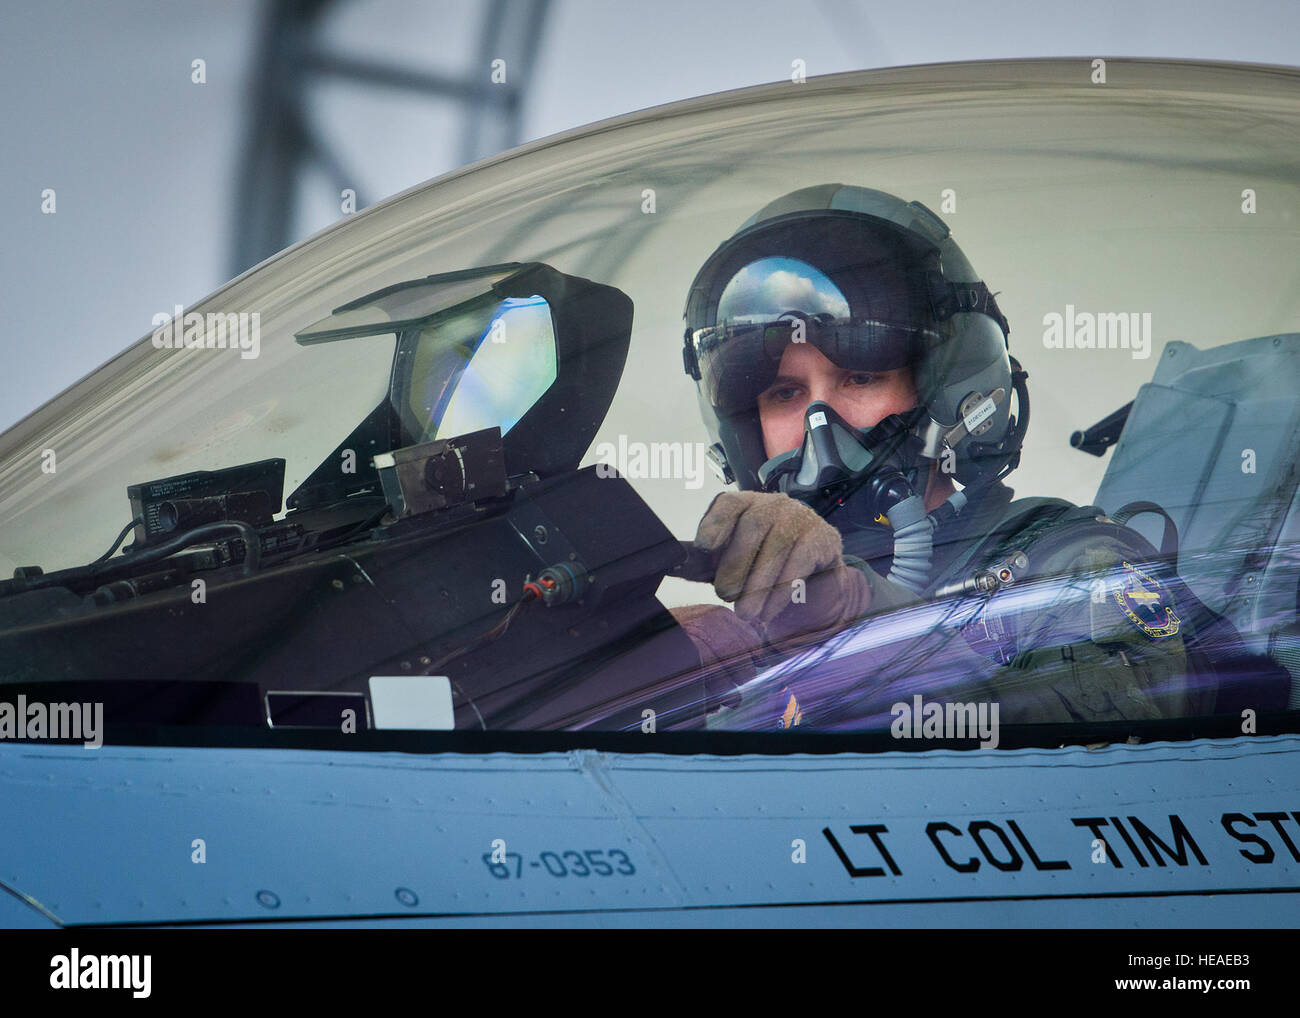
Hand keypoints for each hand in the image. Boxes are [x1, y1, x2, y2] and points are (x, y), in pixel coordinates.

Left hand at [691, 491, 870, 643]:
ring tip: (745, 614)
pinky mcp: (824, 538)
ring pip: (778, 547)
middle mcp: (774, 504)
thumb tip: (668, 564)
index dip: (716, 522)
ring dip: (759, 585)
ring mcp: (802, 518)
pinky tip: (768, 612)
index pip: (730, 504)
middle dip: (736, 564)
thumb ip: (700, 562)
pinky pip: (800, 564)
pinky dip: (781, 592)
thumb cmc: (760, 566)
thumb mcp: (727, 563)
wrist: (811, 580)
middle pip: (753, 526)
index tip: (703, 546)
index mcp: (746, 504)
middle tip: (724, 595)